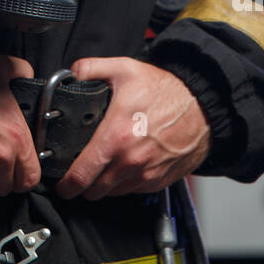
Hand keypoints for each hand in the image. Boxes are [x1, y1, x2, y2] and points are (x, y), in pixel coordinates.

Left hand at [55, 57, 210, 199]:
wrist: (203, 105)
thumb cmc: (167, 89)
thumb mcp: (124, 69)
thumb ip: (90, 69)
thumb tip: (71, 74)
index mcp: (116, 136)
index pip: (82, 174)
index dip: (66, 184)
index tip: (61, 184)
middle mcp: (131, 161)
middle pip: (94, 190)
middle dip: (83, 184)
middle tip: (81, 172)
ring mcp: (146, 174)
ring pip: (113, 193)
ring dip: (104, 184)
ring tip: (103, 166)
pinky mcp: (159, 181)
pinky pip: (133, 190)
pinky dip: (124, 183)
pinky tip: (125, 164)